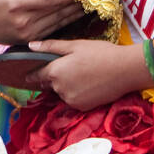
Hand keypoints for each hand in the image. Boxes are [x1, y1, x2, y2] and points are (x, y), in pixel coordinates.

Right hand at [0, 0, 88, 44]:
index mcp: (17, 5)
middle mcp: (24, 21)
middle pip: (58, 11)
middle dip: (76, 3)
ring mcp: (28, 34)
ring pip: (57, 22)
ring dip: (74, 14)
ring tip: (88, 5)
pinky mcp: (30, 40)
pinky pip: (52, 31)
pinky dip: (65, 23)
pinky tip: (74, 16)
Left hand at [23, 40, 152, 109]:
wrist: (125, 70)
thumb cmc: (100, 52)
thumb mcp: (75, 45)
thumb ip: (51, 46)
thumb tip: (30, 46)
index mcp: (55, 72)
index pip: (36, 74)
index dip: (33, 72)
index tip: (28, 72)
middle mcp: (59, 89)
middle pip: (49, 83)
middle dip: (53, 77)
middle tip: (67, 66)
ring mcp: (70, 100)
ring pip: (61, 92)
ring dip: (65, 85)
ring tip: (81, 73)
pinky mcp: (82, 107)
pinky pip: (72, 99)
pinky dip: (76, 92)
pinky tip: (88, 82)